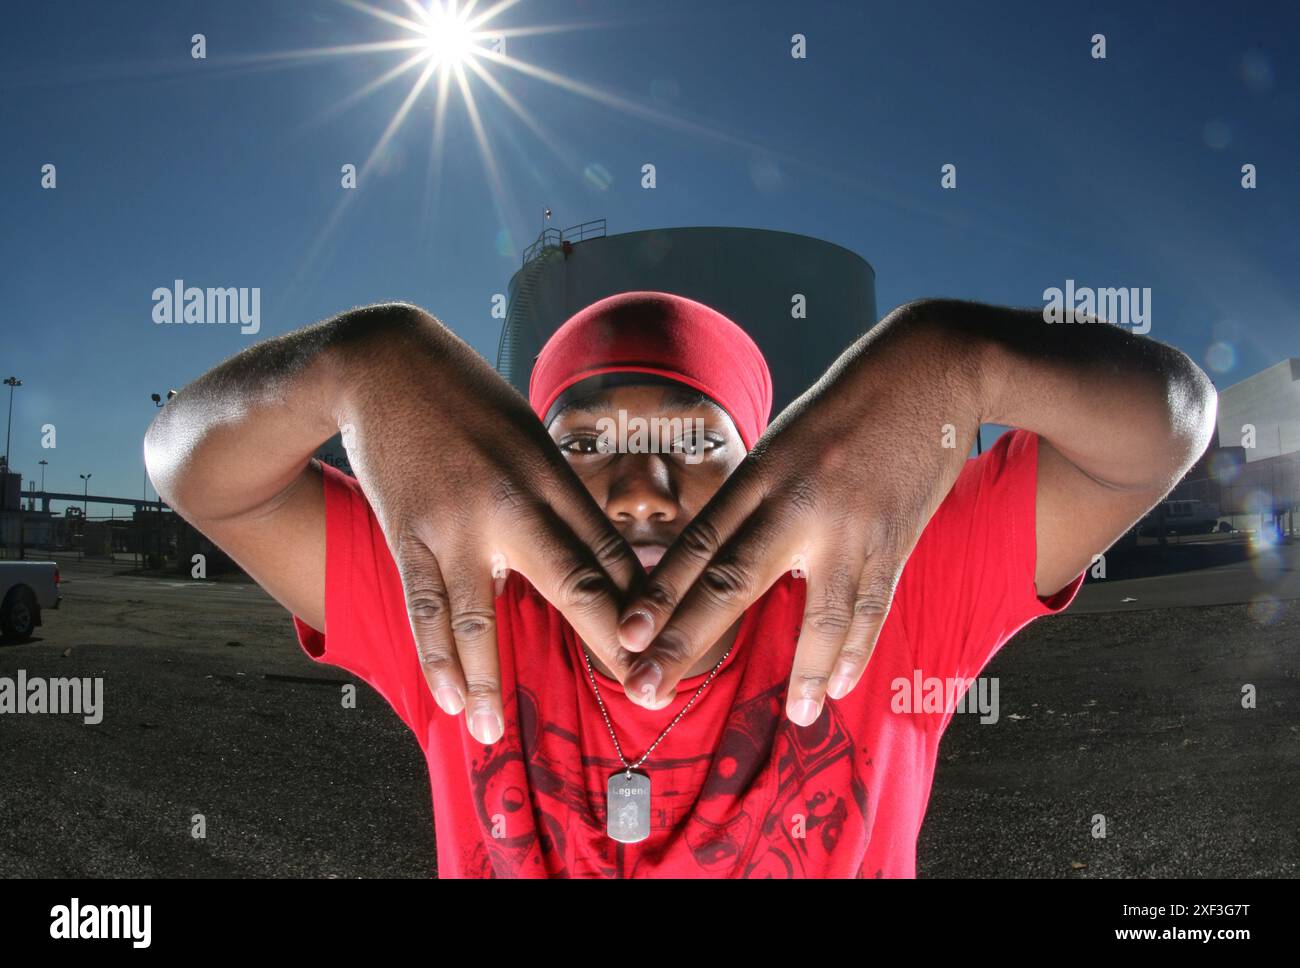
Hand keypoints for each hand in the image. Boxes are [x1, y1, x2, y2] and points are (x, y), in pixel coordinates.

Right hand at [338, 307, 642, 741]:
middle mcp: (512, 503)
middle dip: (611, 643)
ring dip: (491, 679)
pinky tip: (446, 696)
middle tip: (642, 694)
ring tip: (493, 732)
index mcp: (552, 476)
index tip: (670, 650)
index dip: (643, 606)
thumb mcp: (526, 437)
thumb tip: (595, 559)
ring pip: (481, 615)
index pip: (610, 554)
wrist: (382, 361)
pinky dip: (434, 656)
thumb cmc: (467, 403)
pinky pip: (424, 606)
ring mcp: (456, 522)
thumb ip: (556, 499)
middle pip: (574, 583)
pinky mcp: (409, 532)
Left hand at [616, 308, 989, 722]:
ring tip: (792, 717)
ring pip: (818, 613)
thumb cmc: (848, 404)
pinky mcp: (895, 536)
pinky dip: (857, 651)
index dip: (659, 595)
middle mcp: (795, 501)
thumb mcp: (785, 437)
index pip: (698, 544)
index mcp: (759, 472)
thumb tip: (725, 558)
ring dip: (801, 671)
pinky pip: (873, 606)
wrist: (931, 366)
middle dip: (685, 641)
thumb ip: (757, 497)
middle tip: (647, 689)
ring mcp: (849, 523)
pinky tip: (840, 687)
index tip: (626, 636)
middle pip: (731, 581)